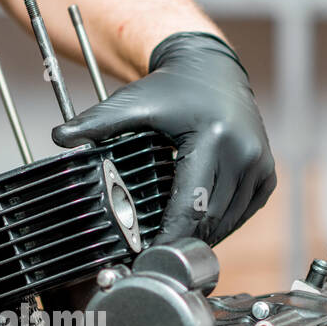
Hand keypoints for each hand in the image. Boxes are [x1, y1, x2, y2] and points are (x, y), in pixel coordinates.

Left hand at [52, 32, 274, 245]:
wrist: (212, 68)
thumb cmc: (172, 87)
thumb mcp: (133, 102)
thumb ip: (97, 123)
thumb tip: (59, 138)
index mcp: (214, 139)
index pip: (190, 207)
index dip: (168, 238)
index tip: (148, 257)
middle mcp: (244, 153)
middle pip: (210, 220)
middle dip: (181, 240)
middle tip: (154, 256)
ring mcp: (260, 165)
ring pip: (228, 222)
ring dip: (202, 235)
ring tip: (173, 244)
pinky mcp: (267, 174)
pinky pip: (242, 212)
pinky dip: (221, 223)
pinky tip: (199, 224)